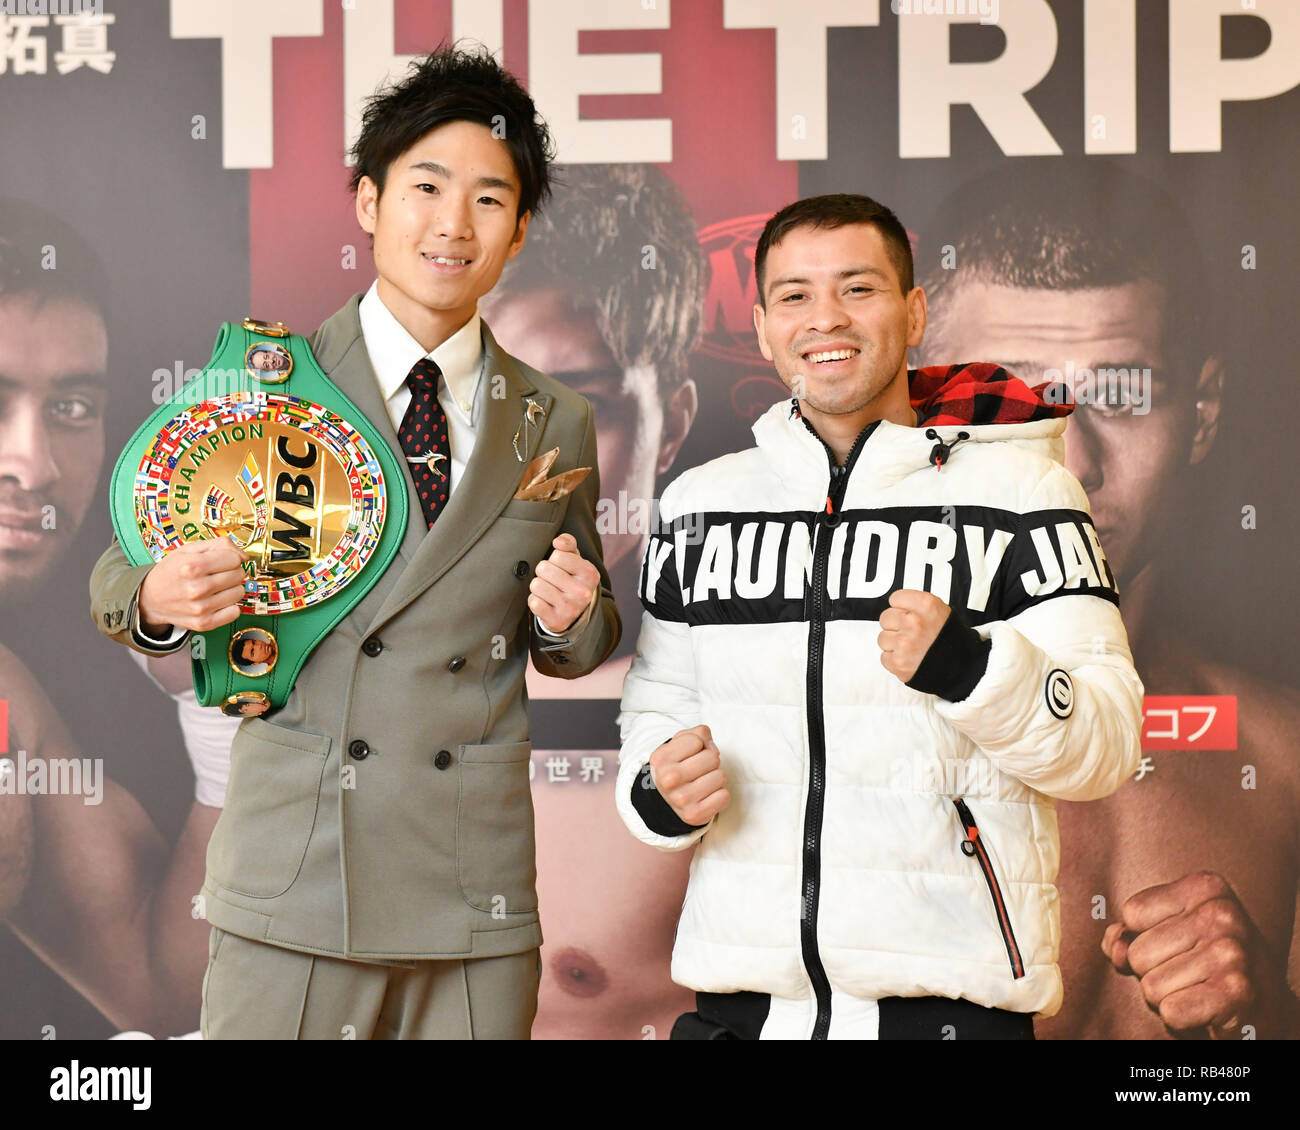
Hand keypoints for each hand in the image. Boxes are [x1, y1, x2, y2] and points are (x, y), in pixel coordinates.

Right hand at [137, 538, 248, 634]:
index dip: (230, 557)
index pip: (234, 559)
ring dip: (231, 588)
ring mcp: (200, 608)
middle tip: (217, 573)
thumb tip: (243, 556)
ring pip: (239, 592)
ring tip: (215, 587)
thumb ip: (219, 545)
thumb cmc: (171, 572)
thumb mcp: (188, 549)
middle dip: (231, 571)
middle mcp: (196, 588)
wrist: (150, 599)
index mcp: (191, 566)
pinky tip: (217, 600)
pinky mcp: (204, 623)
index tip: (222, 560)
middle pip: (238, 575)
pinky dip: (230, 606)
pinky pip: (235, 612)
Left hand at [528, 532, 598, 635]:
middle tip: (553, 580)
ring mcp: (570, 608)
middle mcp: (582, 592)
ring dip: (539, 586)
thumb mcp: (576, 560)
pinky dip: (536, 600)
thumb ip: (568, 544)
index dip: (555, 559)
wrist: (577, 612)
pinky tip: (546, 602)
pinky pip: (533, 602)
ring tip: (549, 591)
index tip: (561, 567)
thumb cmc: (573, 579)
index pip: (558, 555)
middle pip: (544, 568)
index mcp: (589, 574)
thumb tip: (558, 542)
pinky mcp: (557, 621)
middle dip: (544, 572)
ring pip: (536, 585)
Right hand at [648, 724, 730, 826]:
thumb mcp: (678, 745)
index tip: (690, 755)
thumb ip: (696, 734)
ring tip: (701, 782)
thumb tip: (710, 743)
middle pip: (713, 758)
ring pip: (721, 777)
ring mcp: (680, 799)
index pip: (697, 740)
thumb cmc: (677, 767)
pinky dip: (719, 795)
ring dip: (715, 778)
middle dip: (710, 761)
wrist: (666, 800)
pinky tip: (706, 796)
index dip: (699, 745)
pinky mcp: (694, 815)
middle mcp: (668, 780)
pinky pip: (724, 796)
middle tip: (699, 770)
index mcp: (661, 759)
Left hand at [877, 589, 950, 681]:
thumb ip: (917, 605)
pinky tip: (909, 659)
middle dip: (896, 625)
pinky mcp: (898, 663)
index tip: (908, 614)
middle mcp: (913, 622)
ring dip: (894, 644)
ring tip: (911, 647)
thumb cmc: (951, 640)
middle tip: (910, 633)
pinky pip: (884, 657)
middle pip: (886, 617)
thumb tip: (896, 605)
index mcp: (926, 605)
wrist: (963, 669)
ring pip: (882, 638)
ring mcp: (904, 644)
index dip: (902, 607)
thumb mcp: (942, 612)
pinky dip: (894, 660)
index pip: (895, 598)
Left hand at [1102, 871, 1297, 1038]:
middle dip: (1153, 971)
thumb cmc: (1200, 959)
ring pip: (1151, 986)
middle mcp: (1222, 914)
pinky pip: (1170, 1012)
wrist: (1260, 1002)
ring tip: (1197, 988)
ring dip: (1167, 996)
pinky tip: (1205, 1008)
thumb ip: (1127, 934)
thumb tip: (1116, 950)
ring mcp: (1231, 952)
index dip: (1142, 937)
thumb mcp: (1165, 931)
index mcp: (1205, 887)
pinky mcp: (1236, 992)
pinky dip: (1180, 1017)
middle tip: (1188, 971)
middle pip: (1138, 953)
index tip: (1176, 943)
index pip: (1133, 914)